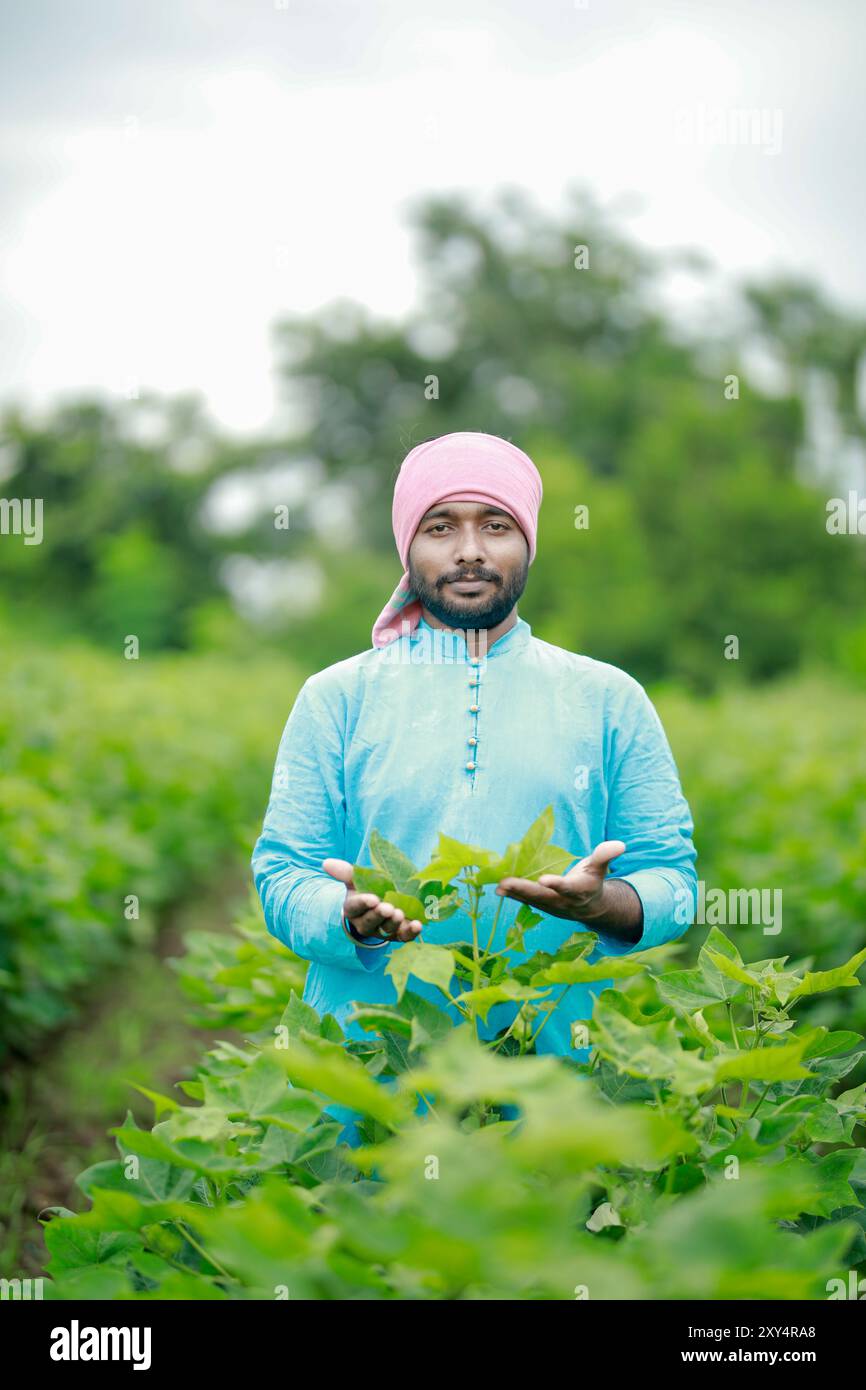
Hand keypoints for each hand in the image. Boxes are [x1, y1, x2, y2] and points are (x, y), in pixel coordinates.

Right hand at [322, 858, 423, 941]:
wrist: (382, 901)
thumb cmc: (366, 889)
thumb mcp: (356, 879)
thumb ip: (345, 872)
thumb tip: (326, 863)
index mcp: (353, 909)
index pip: (354, 907)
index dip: (363, 903)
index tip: (372, 898)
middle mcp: (365, 923)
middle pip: (370, 922)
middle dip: (379, 915)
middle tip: (388, 908)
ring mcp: (382, 930)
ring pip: (386, 930)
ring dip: (393, 923)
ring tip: (399, 914)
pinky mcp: (398, 935)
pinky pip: (403, 937)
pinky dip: (411, 932)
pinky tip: (417, 925)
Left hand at [494, 839, 626, 922]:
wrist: (591, 907)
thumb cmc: (593, 880)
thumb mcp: (600, 867)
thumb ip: (605, 855)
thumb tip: (620, 844)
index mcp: (579, 890)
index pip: (567, 887)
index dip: (556, 884)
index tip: (544, 880)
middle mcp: (564, 901)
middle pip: (542, 896)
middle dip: (524, 890)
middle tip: (506, 882)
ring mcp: (551, 906)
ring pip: (531, 900)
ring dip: (514, 893)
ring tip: (498, 886)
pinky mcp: (542, 906)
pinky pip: (526, 901)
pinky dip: (513, 895)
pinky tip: (498, 889)